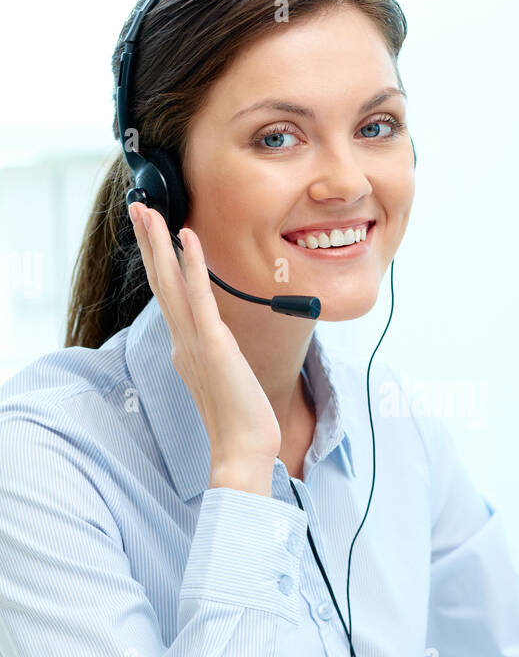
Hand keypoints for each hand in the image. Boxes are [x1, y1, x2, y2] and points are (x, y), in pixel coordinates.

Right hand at [129, 203, 280, 470]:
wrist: (243, 449)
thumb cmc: (240, 419)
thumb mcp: (224, 377)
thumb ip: (215, 354)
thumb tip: (217, 341)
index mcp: (185, 347)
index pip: (168, 295)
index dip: (159, 262)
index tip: (153, 233)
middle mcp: (183, 340)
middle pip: (160, 282)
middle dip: (147, 243)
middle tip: (136, 208)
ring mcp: (194, 341)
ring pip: (170, 283)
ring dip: (158, 244)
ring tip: (148, 211)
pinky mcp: (213, 344)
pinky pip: (200, 296)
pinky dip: (193, 264)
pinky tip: (187, 237)